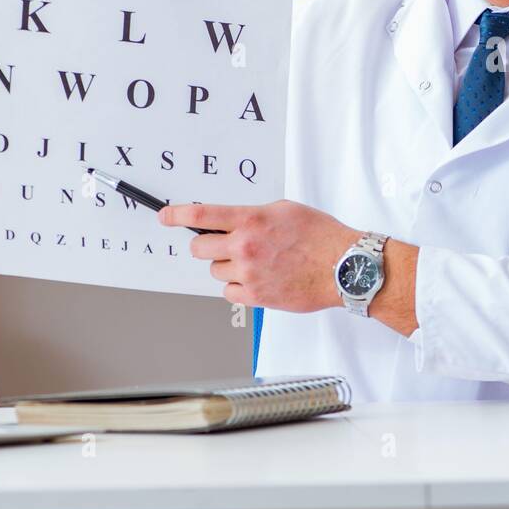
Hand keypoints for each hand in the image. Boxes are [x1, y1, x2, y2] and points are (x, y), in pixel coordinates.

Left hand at [158, 199, 355, 311]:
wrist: (344, 267)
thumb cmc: (322, 237)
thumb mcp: (286, 211)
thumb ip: (255, 215)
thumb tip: (234, 222)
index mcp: (251, 220)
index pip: (202, 215)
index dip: (176, 215)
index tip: (165, 216)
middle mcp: (245, 247)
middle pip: (199, 248)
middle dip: (207, 245)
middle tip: (225, 245)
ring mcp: (248, 274)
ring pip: (216, 272)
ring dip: (228, 267)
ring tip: (256, 264)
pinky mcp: (255, 297)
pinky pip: (229, 293)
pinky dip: (238, 287)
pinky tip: (259, 279)